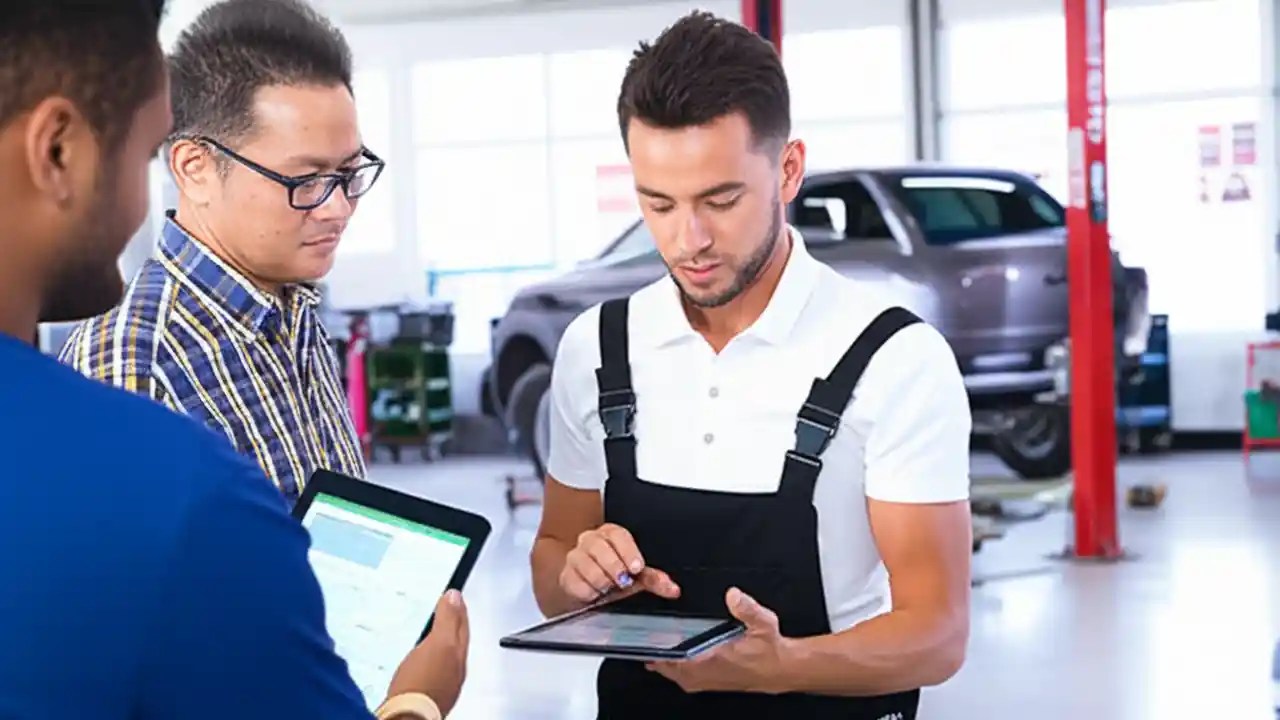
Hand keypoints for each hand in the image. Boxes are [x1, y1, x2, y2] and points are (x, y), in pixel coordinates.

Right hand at [386, 590, 468, 715]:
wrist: (408, 716)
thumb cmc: (422, 683)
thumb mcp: (438, 644)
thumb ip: (448, 620)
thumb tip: (455, 596)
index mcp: (458, 654)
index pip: (462, 625)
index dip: (459, 608)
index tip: (455, 595)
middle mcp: (454, 669)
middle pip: (457, 640)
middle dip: (454, 623)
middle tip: (450, 607)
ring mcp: (442, 682)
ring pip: (446, 654)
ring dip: (442, 639)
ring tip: (437, 629)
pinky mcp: (426, 691)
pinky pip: (433, 667)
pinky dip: (430, 656)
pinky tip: (422, 657)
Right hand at [559, 523, 679, 605]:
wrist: (589, 588)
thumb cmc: (615, 577)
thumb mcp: (637, 577)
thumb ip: (655, 580)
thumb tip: (673, 588)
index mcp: (611, 534)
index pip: (617, 535)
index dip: (628, 551)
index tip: (636, 567)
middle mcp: (591, 541)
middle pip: (599, 548)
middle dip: (614, 568)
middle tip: (623, 581)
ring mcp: (575, 556)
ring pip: (586, 565)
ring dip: (602, 581)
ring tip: (609, 586)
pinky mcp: (566, 575)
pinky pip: (576, 583)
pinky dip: (589, 591)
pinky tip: (595, 592)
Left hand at [647, 587, 793, 694]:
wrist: (782, 669)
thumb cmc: (770, 648)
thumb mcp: (763, 622)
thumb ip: (747, 608)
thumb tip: (733, 595)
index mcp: (712, 660)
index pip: (676, 659)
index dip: (659, 651)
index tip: (646, 641)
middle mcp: (707, 673)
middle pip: (669, 669)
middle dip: (656, 656)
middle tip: (642, 642)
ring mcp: (708, 680)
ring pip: (676, 676)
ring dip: (665, 664)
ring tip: (653, 650)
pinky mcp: (712, 682)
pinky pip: (685, 678)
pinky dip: (677, 669)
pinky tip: (675, 658)